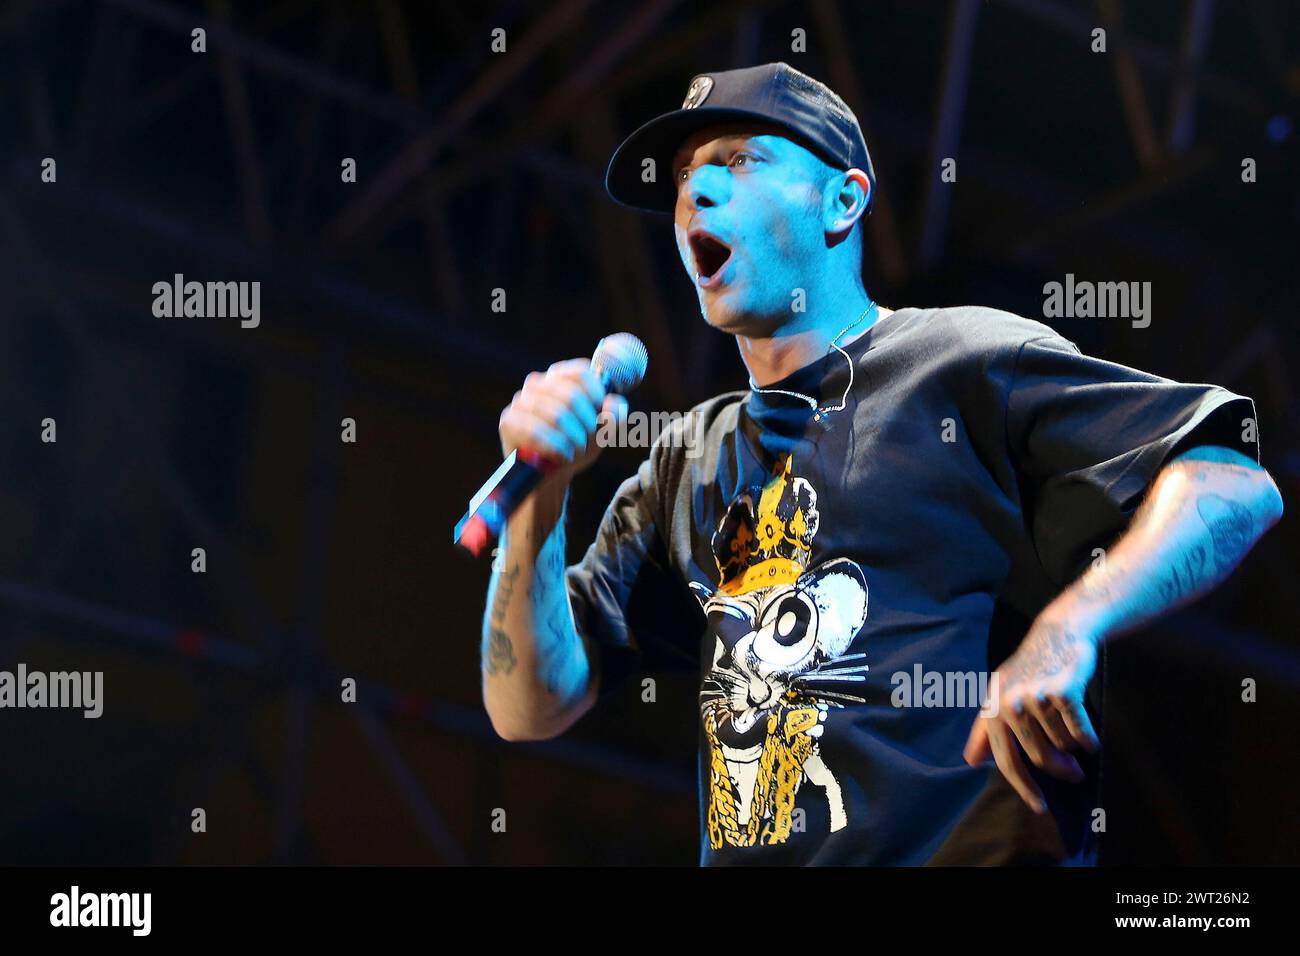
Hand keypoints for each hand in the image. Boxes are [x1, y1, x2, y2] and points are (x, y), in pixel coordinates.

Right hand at [498, 358, 628, 486]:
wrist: (551, 475)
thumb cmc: (575, 446)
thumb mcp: (601, 431)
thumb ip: (614, 415)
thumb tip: (613, 403)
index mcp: (560, 378)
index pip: (580, 372)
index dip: (595, 394)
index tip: (600, 414)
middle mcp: (537, 384)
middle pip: (571, 395)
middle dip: (585, 424)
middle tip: (586, 439)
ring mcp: (521, 401)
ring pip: (556, 415)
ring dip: (572, 439)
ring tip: (574, 450)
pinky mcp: (509, 420)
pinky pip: (537, 431)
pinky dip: (555, 447)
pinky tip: (561, 455)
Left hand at [962, 618, 1100, 813]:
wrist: (1057, 634)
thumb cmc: (1029, 669)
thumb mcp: (999, 693)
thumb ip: (984, 728)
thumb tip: (970, 761)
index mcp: (994, 709)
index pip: (1006, 759)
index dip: (1023, 786)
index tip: (1039, 806)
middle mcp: (1010, 704)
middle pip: (1039, 757)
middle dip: (1060, 771)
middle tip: (1075, 774)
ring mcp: (1035, 697)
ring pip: (1062, 745)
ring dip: (1073, 746)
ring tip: (1074, 731)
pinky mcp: (1062, 692)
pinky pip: (1080, 732)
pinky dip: (1088, 739)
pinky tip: (1091, 738)